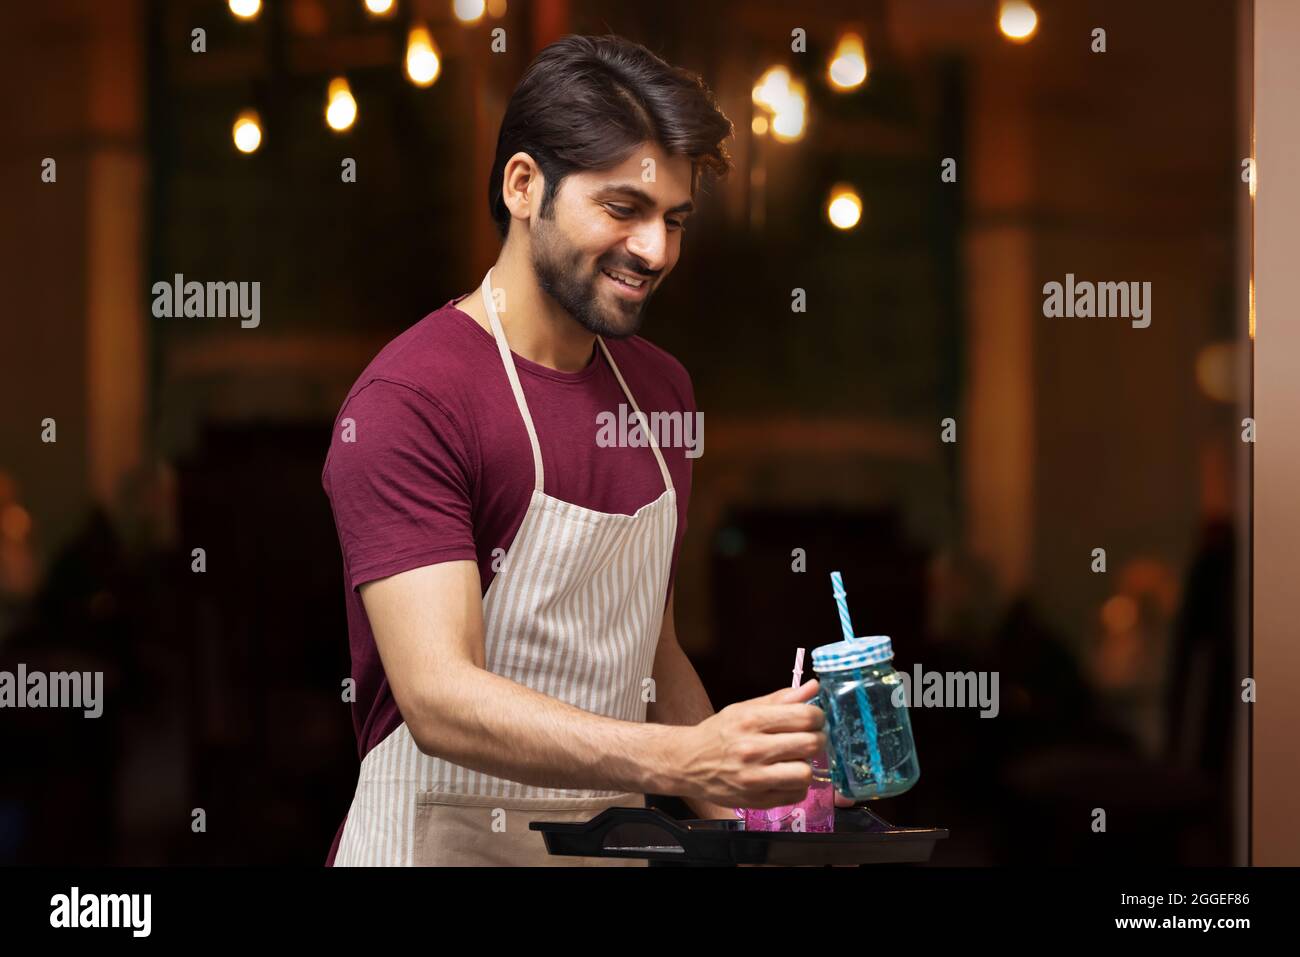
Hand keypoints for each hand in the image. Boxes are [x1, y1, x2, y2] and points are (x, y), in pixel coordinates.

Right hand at [673, 679, 827, 809]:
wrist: (687, 763)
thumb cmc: (718, 733)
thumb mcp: (744, 709)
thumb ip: (781, 699)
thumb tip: (813, 687)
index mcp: (751, 720)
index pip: (805, 716)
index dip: (818, 717)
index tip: (814, 719)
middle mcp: (752, 749)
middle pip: (811, 744)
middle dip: (818, 739)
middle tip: (809, 738)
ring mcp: (754, 778)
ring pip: (806, 773)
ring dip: (806, 765)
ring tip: (796, 759)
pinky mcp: (756, 800)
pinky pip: (797, 794)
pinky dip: (797, 785)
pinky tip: (785, 775)